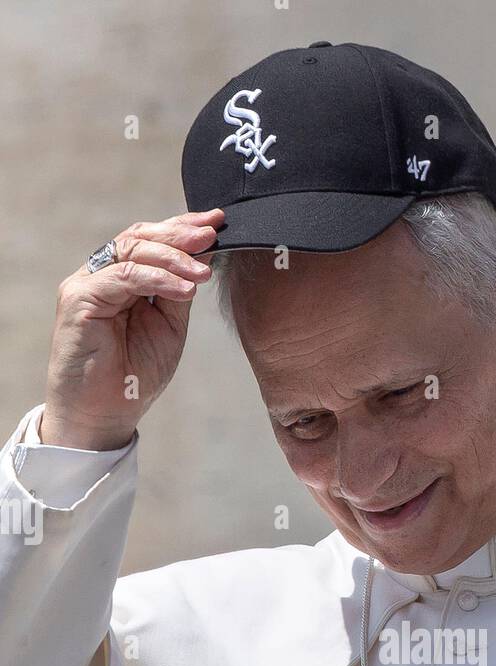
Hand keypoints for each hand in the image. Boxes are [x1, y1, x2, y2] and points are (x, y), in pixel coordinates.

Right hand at [40, 209, 224, 449]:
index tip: (217, 221)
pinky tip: (185, 288)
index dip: (182, 227)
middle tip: (212, 232)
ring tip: (203, 271)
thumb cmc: (134, 376)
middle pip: (140, 237)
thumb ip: (180, 290)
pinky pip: (122, 277)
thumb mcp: (169, 328)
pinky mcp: (79, 299)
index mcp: (124, 279)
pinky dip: (156, 279)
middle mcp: (103, 275)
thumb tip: (204, 253)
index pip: (151, 241)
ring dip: (173, 256)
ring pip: (131, 251)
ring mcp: (88, 284)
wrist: (104, 415)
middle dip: (179, 233)